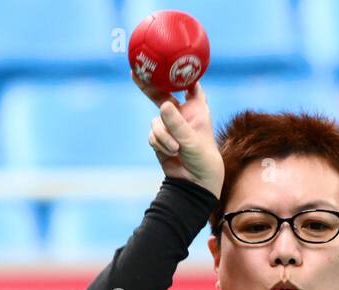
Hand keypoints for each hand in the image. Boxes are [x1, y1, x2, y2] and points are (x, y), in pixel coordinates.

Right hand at [133, 75, 223, 197]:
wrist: (195, 183)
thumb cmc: (203, 158)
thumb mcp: (192, 140)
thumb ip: (177, 123)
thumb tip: (163, 104)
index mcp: (196, 108)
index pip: (189, 83)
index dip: (180, 71)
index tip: (171, 58)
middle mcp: (181, 114)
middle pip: (161, 93)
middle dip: (149, 85)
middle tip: (136, 71)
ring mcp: (169, 126)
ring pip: (156, 122)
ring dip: (164, 136)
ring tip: (176, 148)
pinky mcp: (159, 139)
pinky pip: (152, 135)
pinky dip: (160, 144)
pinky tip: (171, 153)